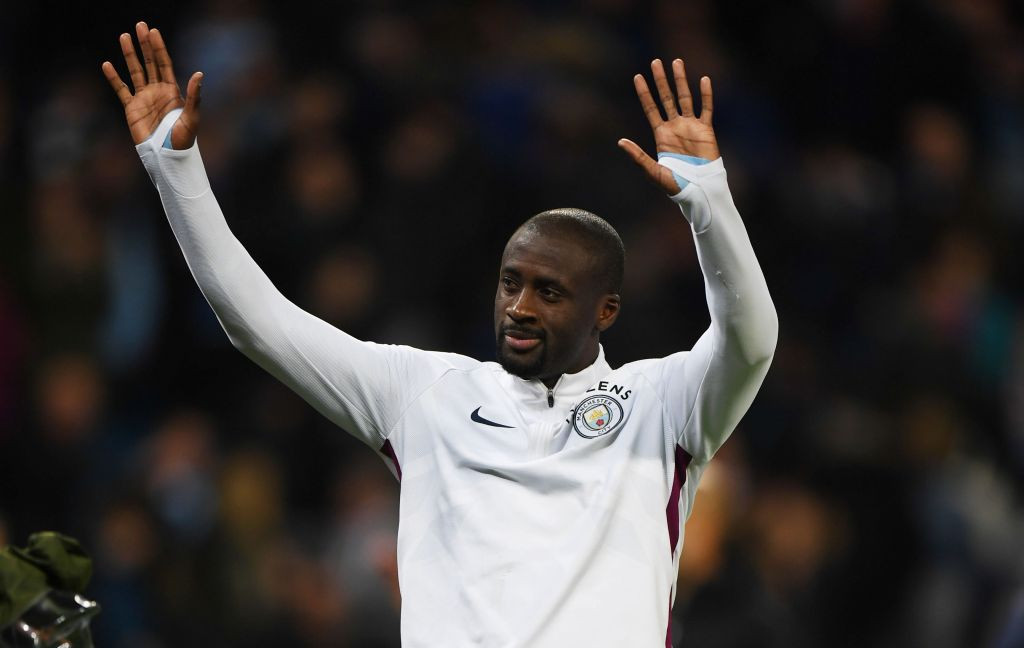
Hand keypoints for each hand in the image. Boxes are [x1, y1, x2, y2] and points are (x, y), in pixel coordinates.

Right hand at [101, 22, 201, 148]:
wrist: (167, 156)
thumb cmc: (183, 140)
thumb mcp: (191, 118)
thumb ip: (193, 97)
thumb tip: (199, 75)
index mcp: (172, 91)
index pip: (164, 64)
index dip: (159, 48)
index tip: (153, 31)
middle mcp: (157, 91)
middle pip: (150, 63)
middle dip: (145, 44)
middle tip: (140, 26)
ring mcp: (144, 98)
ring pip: (135, 71)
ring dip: (129, 54)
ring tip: (124, 36)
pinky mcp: (131, 109)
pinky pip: (121, 90)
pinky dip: (113, 78)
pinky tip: (107, 64)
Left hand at [618, 59, 718, 193]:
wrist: (698, 190)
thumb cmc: (674, 184)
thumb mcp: (652, 170)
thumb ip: (637, 155)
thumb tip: (620, 142)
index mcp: (661, 135)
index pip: (651, 108)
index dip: (644, 93)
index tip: (637, 77)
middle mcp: (675, 127)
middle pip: (666, 97)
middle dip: (661, 80)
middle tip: (655, 62)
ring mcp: (690, 126)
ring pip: (685, 97)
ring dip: (680, 80)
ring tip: (676, 62)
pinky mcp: (706, 130)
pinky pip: (706, 109)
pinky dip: (705, 95)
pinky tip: (703, 79)